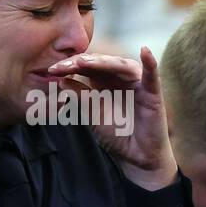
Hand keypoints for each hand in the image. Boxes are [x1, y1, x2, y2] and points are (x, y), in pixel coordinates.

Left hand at [46, 47, 176, 190]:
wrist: (137, 156)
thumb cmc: (116, 133)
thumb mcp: (93, 115)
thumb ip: (80, 97)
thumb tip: (62, 81)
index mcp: (104, 80)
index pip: (87, 67)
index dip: (70, 66)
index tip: (52, 70)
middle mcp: (120, 77)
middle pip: (101, 63)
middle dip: (81, 63)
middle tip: (63, 65)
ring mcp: (137, 82)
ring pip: (121, 65)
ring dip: (104, 62)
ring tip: (85, 61)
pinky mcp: (153, 92)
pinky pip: (152, 74)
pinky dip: (150, 62)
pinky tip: (144, 50)